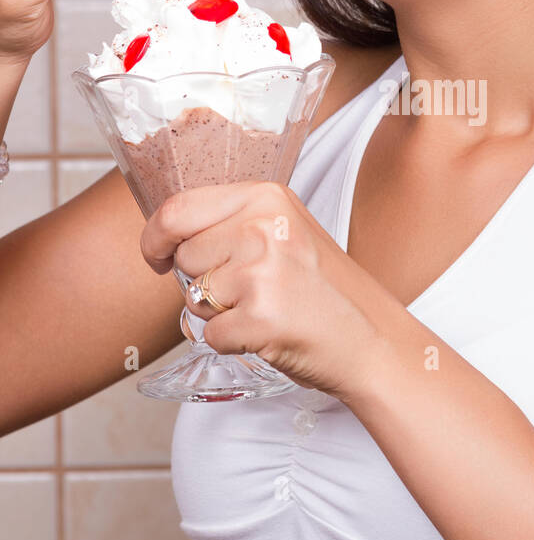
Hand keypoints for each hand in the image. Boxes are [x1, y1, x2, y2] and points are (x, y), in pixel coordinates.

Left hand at [139, 180, 395, 400]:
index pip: (177, 209)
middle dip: (202, 280)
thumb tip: (165, 234)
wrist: (372, 339)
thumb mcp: (285, 230)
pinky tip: (270, 333)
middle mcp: (263, 227)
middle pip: (183, 256)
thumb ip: (233, 222)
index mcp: (266, 196)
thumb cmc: (325, 290)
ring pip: (193, 298)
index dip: (156, 238)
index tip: (156, 255)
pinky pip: (210, 335)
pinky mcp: (261, 317)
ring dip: (219, 314)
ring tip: (266, 309)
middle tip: (251, 290)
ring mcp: (262, 272)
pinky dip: (233, 343)